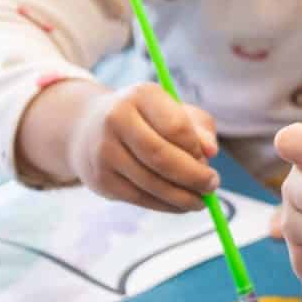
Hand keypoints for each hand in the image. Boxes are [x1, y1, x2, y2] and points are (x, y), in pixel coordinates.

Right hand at [67, 82, 220, 211]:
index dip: (196, 148)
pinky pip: (140, 198)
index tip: (207, 159)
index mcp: (141, 95)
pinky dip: (165, 205)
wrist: (90, 129)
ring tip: (200, 201)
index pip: (176, 126)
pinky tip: (180, 205)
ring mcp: (105, 151)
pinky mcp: (101, 179)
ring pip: (151, 182)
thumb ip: (199, 127)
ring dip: (182, 197)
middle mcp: (117, 119)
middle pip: (161, 156)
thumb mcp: (174, 111)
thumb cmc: (146, 119)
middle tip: (212, 186)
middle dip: (193, 177)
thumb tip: (211, 152)